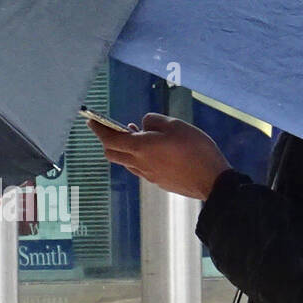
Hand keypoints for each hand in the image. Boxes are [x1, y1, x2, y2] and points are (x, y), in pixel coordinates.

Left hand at [88, 113, 229, 199]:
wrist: (211, 181)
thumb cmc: (194, 149)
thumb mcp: (175, 125)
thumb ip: (153, 121)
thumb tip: (143, 125)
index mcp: (140, 148)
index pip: (110, 138)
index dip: (98, 129)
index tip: (91, 121)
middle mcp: (139, 164)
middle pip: (112, 153)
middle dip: (107, 139)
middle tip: (111, 127)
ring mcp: (148, 175)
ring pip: (125, 161)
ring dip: (124, 148)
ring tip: (133, 133)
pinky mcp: (158, 181)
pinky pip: (139, 167)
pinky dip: (137, 156)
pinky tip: (150, 149)